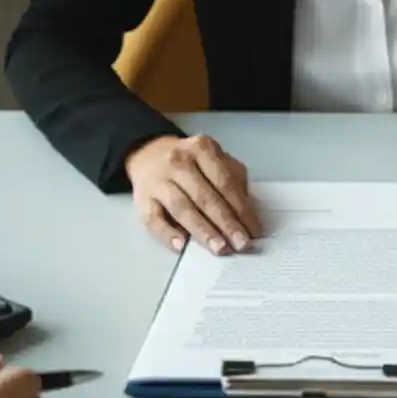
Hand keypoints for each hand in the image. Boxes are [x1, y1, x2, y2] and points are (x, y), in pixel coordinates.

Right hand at [126, 134, 262, 254]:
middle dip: (226, 224)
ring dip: (203, 231)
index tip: (254, 230)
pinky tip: (182, 245)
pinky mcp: (142, 198)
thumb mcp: (215, 159)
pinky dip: (167, 233)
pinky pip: (154, 219)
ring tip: (220, 248)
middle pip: (206, 197)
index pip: (225, 182)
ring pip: (182, 208)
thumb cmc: (191, 163)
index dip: (242, 208)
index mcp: (202, 149)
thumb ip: (233, 179)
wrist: (149, 154)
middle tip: (242, 244)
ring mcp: (158, 180)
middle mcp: (179, 161)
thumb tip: (248, 211)